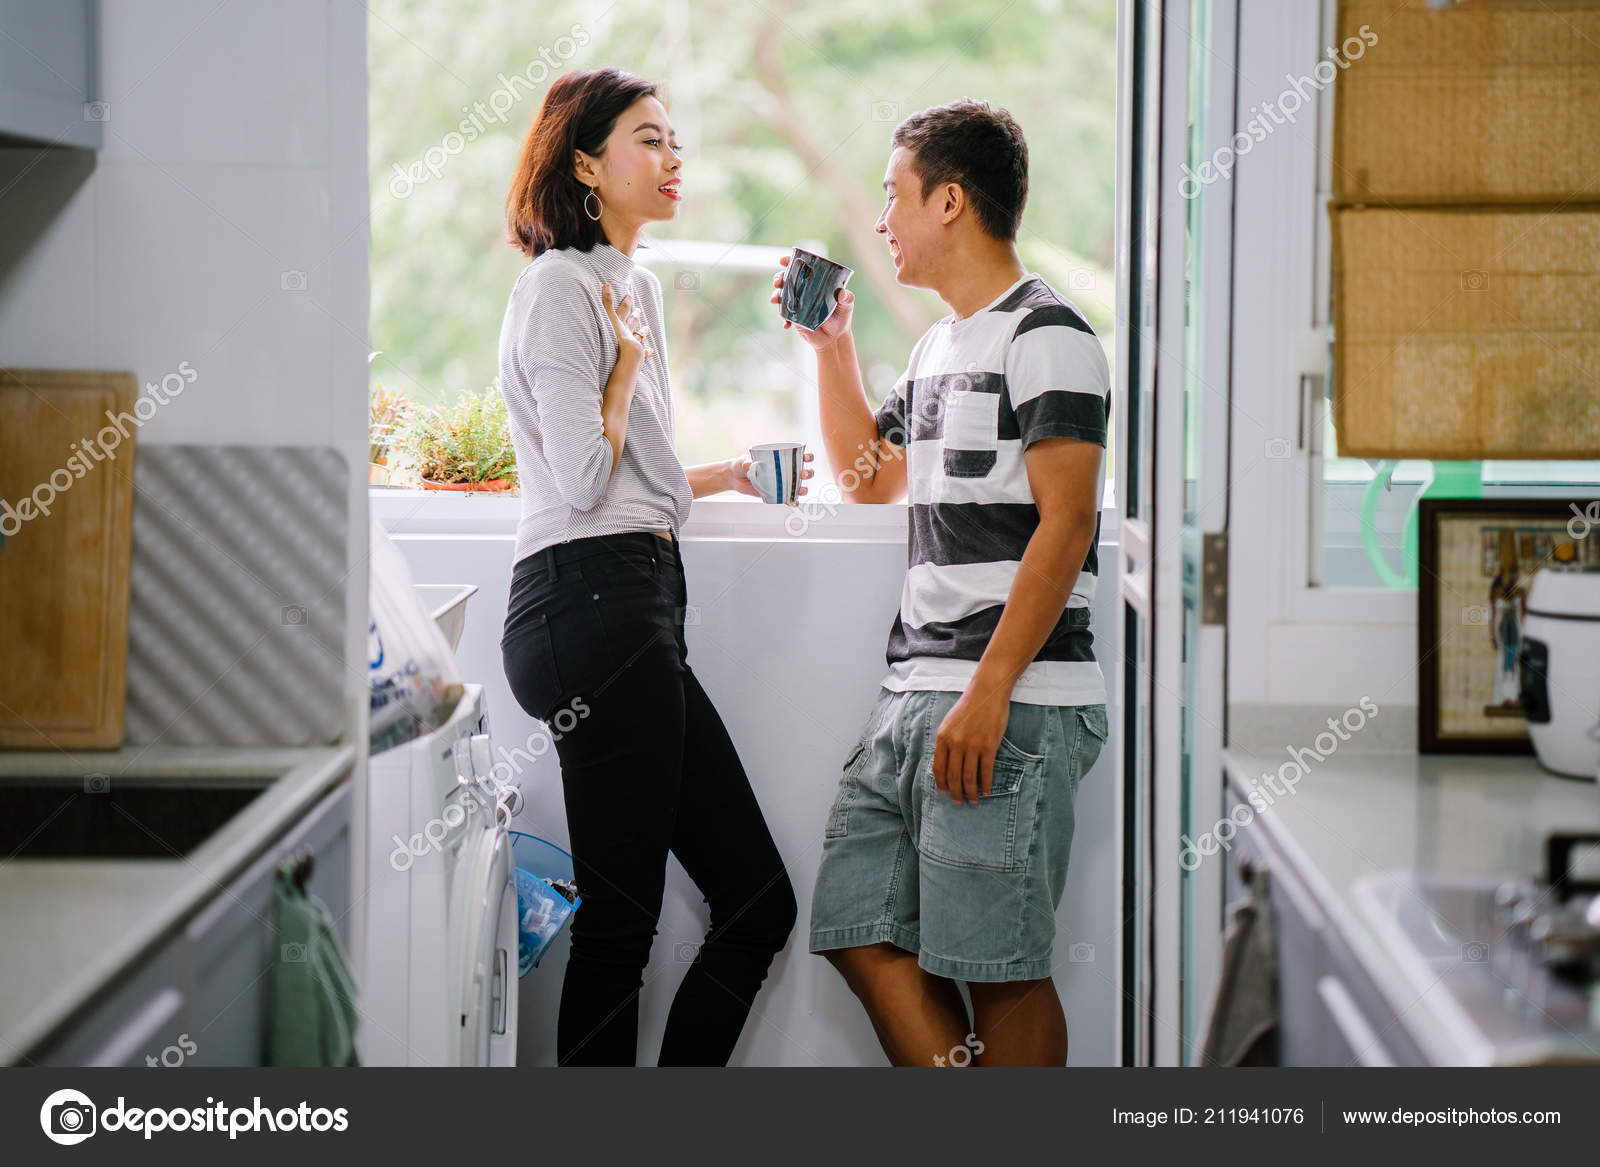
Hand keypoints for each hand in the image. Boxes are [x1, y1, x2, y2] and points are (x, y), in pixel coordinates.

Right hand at [602, 283, 651, 365]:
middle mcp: (628, 333)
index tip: (629, 296)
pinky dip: (648, 351)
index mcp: (621, 325)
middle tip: (639, 310)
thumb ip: (606, 303)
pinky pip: (644, 353)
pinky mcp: (638, 355)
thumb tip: (606, 284)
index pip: (623, 311)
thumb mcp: (608, 319)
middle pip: (632, 322)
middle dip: (635, 316)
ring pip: (639, 336)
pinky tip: (651, 350)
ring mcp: (634, 344)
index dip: (626, 303)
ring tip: (646, 328)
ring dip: (642, 332)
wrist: (627, 357)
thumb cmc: (615, 339)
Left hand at [729, 451, 815, 503]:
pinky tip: (793, 503)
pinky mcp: (776, 494)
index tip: (808, 457)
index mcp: (780, 459)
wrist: (735, 478)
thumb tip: (749, 465)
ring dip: (803, 489)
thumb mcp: (743, 461)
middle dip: (807, 473)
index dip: (806, 457)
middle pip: (802, 471)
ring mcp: (781, 483)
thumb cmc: (742, 465)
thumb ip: (746, 463)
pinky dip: (792, 501)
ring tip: (801, 491)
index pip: (797, 456)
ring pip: (797, 486)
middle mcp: (784, 470)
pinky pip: (787, 498)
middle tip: (803, 474)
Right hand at [770, 254, 853, 349]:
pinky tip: (786, 324)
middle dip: (779, 278)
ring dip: (776, 295)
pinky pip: (784, 316)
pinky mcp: (793, 318)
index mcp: (814, 282)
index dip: (790, 262)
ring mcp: (796, 303)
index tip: (783, 261)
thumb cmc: (841, 316)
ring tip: (775, 299)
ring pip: (781, 295)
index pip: (801, 268)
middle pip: (787, 279)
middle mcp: (803, 290)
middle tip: (778, 281)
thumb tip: (842, 293)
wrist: (835, 338)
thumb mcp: (847, 305)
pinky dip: (783, 319)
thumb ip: (846, 298)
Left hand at [933, 688, 1011, 804]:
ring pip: (969, 777)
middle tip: (959, 801)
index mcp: (943, 737)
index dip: (942, 783)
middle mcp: (955, 743)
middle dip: (956, 792)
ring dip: (971, 792)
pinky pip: (986, 771)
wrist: (987, 692)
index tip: (945, 792)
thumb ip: (946, 741)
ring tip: (974, 800)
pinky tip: (987, 790)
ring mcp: (972, 745)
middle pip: (954, 776)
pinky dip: (986, 784)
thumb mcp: (949, 722)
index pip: (939, 767)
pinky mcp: (989, 746)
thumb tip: (945, 763)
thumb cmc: (968, 706)